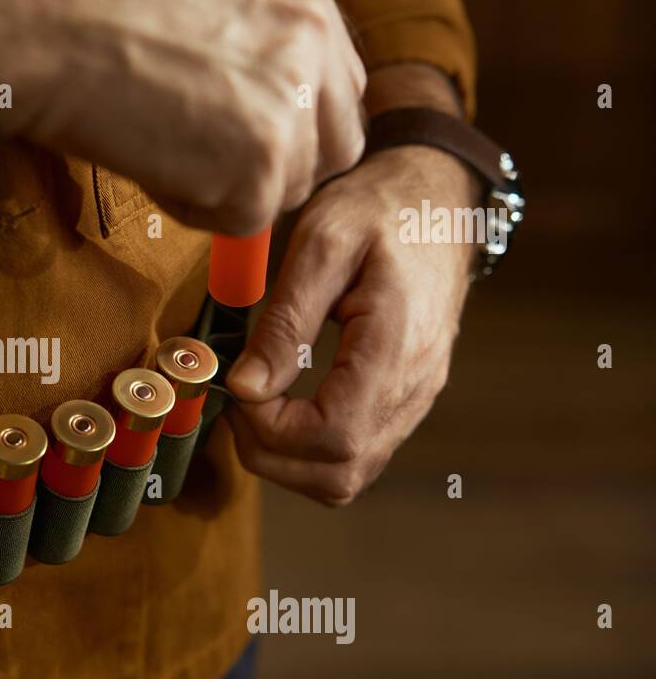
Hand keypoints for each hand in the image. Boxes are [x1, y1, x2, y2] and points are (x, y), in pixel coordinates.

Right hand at [0, 0, 365, 233]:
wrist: (43, 16)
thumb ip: (239, 26)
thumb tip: (236, 88)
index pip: (333, 76)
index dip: (293, 116)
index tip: (251, 135)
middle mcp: (312, 34)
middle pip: (336, 137)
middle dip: (283, 164)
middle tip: (219, 165)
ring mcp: (294, 99)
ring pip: (289, 184)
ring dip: (229, 187)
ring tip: (160, 148)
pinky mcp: (263, 162)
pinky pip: (242, 219)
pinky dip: (194, 208)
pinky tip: (149, 164)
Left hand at [224, 144, 480, 505]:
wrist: (440, 201)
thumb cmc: (380, 210)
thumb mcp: (323, 241)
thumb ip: (286, 320)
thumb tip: (245, 388)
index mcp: (397, 347)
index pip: (334, 437)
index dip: (272, 431)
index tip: (239, 389)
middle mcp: (415, 387)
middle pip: (339, 475)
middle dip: (270, 454)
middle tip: (237, 402)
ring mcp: (416, 399)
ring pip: (347, 477)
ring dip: (287, 460)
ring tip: (256, 405)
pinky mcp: (406, 400)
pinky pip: (356, 456)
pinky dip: (310, 451)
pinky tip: (283, 407)